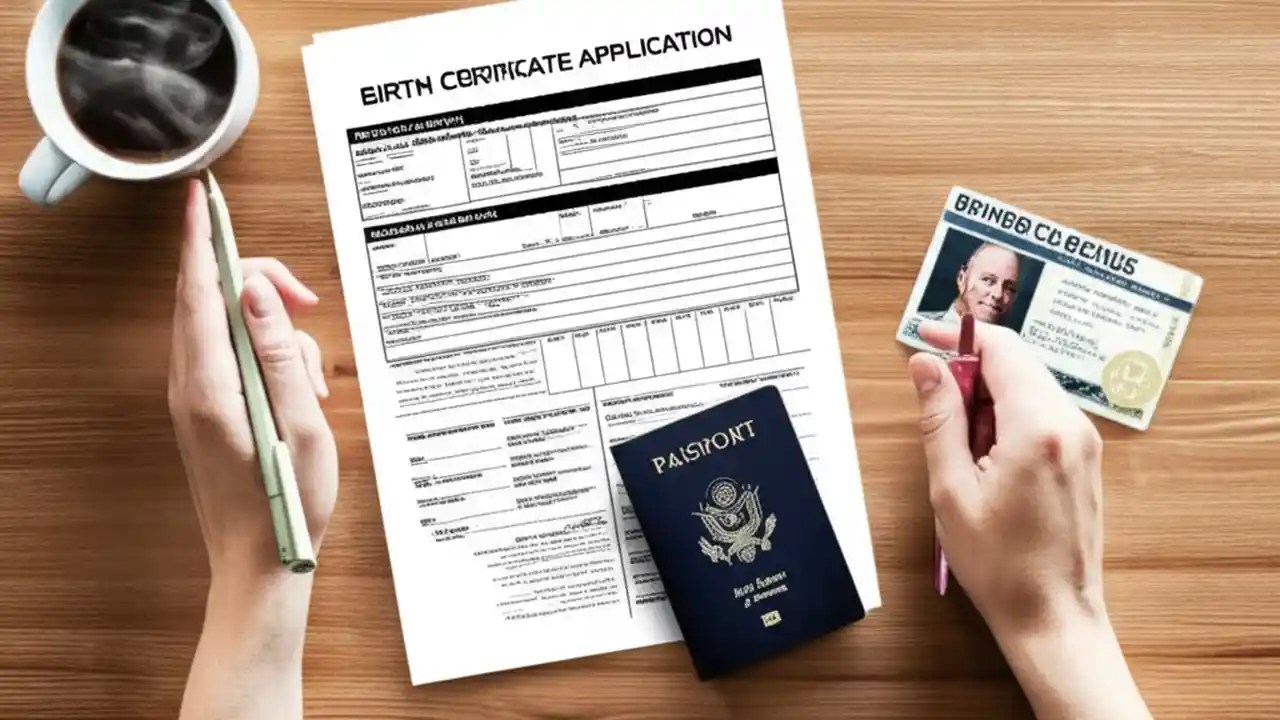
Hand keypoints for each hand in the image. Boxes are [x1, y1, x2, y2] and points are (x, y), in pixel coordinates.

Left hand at [168, 179, 337, 578]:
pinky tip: (299, 392)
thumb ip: (278, 354)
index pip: (199, 292)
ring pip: (225, 328)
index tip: (201, 199)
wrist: (259, 564)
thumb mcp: (303, 424)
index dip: (202, 240)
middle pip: (209, 301)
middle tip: (308, 300)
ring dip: (272, 331)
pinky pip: (230, 358)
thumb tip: (257, 293)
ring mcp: (193, 399)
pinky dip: (266, 357)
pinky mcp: (205, 410)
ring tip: (313, 379)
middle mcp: (190, 387)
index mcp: (210, 387)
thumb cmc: (288, 505)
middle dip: (258, 284)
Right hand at [907, 320, 1148, 719]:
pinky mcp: (1084, 458)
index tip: (924, 337)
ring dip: (988, 395)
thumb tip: (925, 365)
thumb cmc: (998, 563)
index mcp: (1036, 427)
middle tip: (930, 397)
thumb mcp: (951, 488)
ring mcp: (1084, 441)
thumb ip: (939, 419)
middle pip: (1018, 363)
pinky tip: (984, 454)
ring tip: (956, 441)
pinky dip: (1008, 416)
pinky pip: (1042, 414)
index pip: (1001, 349)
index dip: (960, 336)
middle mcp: (1070, 424)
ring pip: (1030, 387)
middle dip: (970, 368)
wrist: (1053, 616)